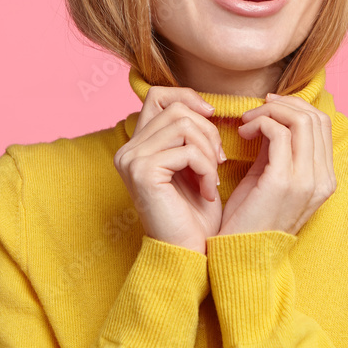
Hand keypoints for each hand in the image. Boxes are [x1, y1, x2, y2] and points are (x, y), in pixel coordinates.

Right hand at [114, 86, 225, 254]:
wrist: (189, 252)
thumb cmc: (196, 213)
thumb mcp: (195, 165)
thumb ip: (190, 135)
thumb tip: (207, 105)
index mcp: (138, 145)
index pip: (158, 95)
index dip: (189, 98)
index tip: (212, 117)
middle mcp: (128, 150)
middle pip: (177, 109)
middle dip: (208, 132)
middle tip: (219, 161)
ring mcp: (132, 160)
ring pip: (184, 126)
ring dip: (208, 152)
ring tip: (212, 178)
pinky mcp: (143, 173)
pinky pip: (187, 151)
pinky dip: (206, 169)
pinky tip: (208, 193)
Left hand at [218, 93, 336, 236]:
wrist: (240, 257)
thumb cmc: (251, 219)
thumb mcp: (270, 178)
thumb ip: (277, 150)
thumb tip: (272, 117)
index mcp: (324, 179)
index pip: (322, 124)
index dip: (296, 107)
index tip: (269, 107)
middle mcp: (322, 179)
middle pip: (315, 117)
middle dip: (284, 104)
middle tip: (257, 109)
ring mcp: (306, 181)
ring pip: (300, 120)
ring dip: (270, 111)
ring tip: (248, 121)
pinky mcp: (283, 181)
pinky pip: (278, 132)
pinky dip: (259, 123)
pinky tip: (243, 132)